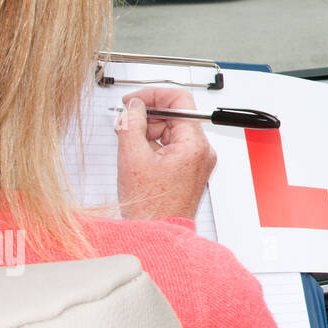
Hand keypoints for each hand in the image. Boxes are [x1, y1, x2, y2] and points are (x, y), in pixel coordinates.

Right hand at [115, 88, 216, 220]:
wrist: (158, 232)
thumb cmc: (151, 206)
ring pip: (172, 130)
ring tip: (131, 146)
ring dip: (150, 131)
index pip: (181, 100)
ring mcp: (197, 160)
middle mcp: (201, 150)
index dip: (154, 94)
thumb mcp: (132, 159)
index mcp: (194, 144)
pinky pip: (172, 145)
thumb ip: (131, 125)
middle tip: (126, 122)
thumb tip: (133, 106)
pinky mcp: (190, 168)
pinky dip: (154, 145)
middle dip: (149, 116)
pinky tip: (139, 156)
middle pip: (176, 115)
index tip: (135, 99)